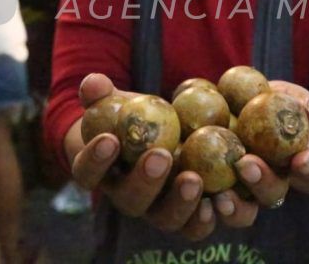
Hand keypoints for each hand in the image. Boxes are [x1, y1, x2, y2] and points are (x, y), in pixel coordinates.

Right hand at [65, 74, 216, 239]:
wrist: (160, 135)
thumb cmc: (131, 115)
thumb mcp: (115, 101)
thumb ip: (101, 93)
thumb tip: (93, 82)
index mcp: (103, 173)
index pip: (88, 172)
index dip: (96, 160)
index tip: (110, 138)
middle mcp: (130, 198)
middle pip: (131, 201)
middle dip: (145, 181)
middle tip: (160, 156)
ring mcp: (159, 210)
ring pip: (166, 219)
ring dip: (180, 203)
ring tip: (193, 179)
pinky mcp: (189, 214)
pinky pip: (196, 226)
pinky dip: (207, 217)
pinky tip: (220, 200)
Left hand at [209, 80, 308, 226]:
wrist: (236, 110)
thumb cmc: (272, 100)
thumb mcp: (289, 96)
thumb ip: (301, 101)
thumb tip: (308, 109)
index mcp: (291, 162)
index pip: (303, 166)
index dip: (305, 165)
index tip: (302, 159)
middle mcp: (268, 184)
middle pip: (270, 195)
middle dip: (261, 182)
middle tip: (245, 163)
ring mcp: (241, 193)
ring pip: (241, 212)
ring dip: (234, 208)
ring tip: (220, 197)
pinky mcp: (210, 194)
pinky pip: (207, 208)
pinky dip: (201, 206)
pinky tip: (191, 193)